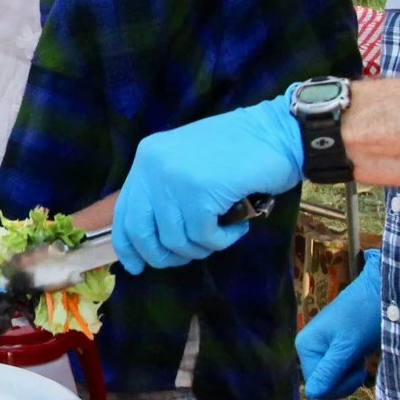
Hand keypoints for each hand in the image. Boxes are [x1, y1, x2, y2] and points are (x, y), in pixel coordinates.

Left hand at [111, 94, 302, 273]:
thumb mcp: (186, 164)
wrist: (276, 132)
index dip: (128, 246)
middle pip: (141, 233)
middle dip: (163, 256)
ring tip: (223, 232)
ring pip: (175, 241)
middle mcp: (152, 166)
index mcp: (146, 157)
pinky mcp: (199, 194)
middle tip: (189, 256)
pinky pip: (204, 238)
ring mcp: (173, 179)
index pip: (123, 213)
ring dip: (202, 247)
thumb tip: (150, 241)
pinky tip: (238, 226)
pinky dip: (223, 240)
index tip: (137, 266)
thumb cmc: (239, 150)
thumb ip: (165, 192)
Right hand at [297, 250, 380, 399]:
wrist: (380, 291)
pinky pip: (338, 368)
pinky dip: (351, 366)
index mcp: (305, 346)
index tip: (358, 371)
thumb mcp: (348, 347)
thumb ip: (329, 371)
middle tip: (360, 363)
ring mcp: (320, 345)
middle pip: (323, 382)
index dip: (339, 385)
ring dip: (350, 373)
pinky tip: (359, 353)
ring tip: (360, 355)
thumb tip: (310, 395)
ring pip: (332, 377)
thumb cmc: (365, 317)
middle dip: (344, 379)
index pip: (317, 385)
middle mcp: (308, 346)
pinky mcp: (333, 345)